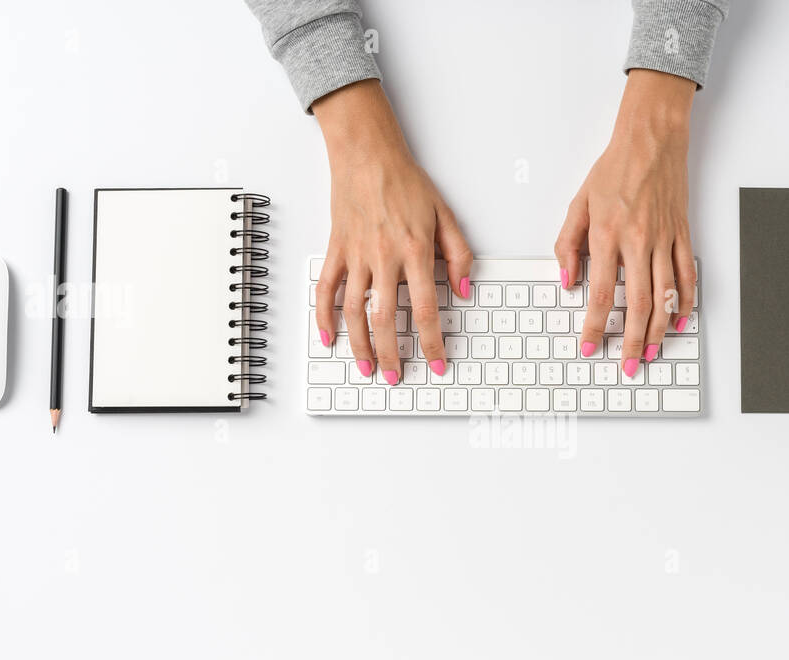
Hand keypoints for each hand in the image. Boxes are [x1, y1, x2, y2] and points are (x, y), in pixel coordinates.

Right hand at [313, 80, 471, 382]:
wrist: (366, 153)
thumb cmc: (405, 181)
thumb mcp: (445, 214)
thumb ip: (458, 254)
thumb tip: (463, 289)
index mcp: (414, 251)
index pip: (425, 309)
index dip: (432, 342)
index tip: (437, 363)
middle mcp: (383, 257)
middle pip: (385, 319)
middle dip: (391, 354)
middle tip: (396, 376)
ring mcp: (356, 255)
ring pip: (354, 311)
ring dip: (359, 344)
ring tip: (366, 367)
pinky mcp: (336, 249)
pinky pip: (326, 288)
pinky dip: (324, 315)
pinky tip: (329, 337)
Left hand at [555, 69, 696, 376]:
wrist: (651, 140)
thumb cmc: (615, 168)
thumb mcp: (579, 204)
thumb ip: (568, 244)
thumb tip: (567, 279)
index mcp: (609, 236)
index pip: (599, 294)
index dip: (594, 326)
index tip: (590, 346)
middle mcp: (638, 242)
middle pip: (637, 305)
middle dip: (632, 342)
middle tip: (628, 366)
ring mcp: (664, 240)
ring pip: (665, 297)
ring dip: (659, 330)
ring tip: (653, 352)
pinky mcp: (682, 235)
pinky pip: (687, 275)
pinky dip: (687, 302)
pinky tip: (681, 320)